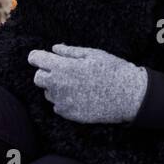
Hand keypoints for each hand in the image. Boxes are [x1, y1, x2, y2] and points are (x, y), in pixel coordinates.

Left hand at [28, 44, 147, 123]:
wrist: (128, 96)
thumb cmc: (113, 71)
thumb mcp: (93, 54)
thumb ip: (70, 51)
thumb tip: (54, 48)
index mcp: (63, 67)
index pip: (36, 59)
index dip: (38, 56)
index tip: (42, 56)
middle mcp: (58, 85)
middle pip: (37, 78)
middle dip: (46, 72)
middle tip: (62, 70)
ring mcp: (63, 101)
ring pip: (48, 93)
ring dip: (56, 87)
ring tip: (77, 84)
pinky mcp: (69, 114)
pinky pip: (58, 105)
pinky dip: (65, 100)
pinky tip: (80, 96)